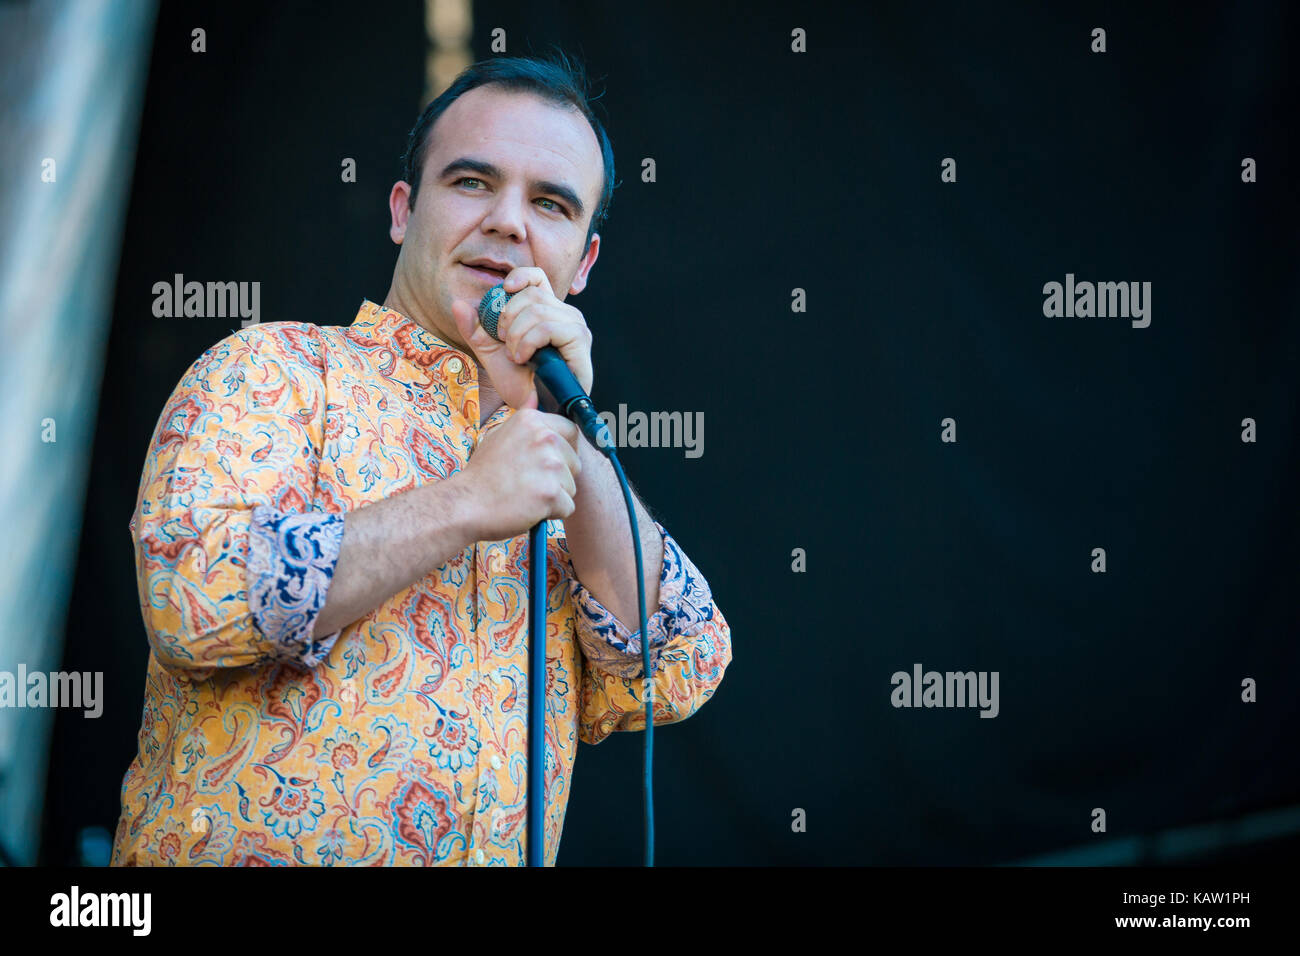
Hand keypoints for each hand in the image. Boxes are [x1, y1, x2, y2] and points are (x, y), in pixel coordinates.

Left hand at [450, 267, 593, 411]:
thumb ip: (474, 329)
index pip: (537, 277)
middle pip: (532, 294)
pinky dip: (530, 342)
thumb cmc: (518, 383)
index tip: (504, 289)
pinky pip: (550, 327)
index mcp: (546, 311)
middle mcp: (565, 314)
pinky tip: (524, 358)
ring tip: (516, 356)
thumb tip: (458, 304)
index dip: (521, 276)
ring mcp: (575, 327)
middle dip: (509, 318)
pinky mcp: (580, 342)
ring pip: (539, 310)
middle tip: (505, 343)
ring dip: (517, 335)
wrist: (534, 410)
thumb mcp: (489, 353)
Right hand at [455, 407, 582, 540]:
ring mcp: (549, 465)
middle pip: (575, 462)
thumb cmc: (482, 474)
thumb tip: (534, 395)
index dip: (563, 451)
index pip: (571, 432)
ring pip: (572, 486)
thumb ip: (522, 418)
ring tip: (526, 495)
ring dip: (555, 496)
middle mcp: (544, 438)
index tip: (546, 464)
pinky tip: (529, 508)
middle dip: (559, 477)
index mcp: (532, 421)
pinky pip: (567, 506)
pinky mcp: (551, 492)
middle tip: (529, 483)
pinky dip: (552, 513)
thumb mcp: (498, 435)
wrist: (466, 504)